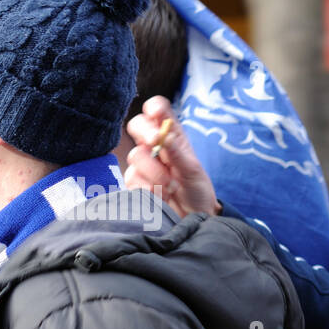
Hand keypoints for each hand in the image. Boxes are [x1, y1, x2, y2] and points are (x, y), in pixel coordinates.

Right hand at [124, 96, 218, 216]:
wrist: (192, 220)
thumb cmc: (196, 191)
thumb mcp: (193, 171)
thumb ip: (178, 153)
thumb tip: (164, 135)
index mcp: (172, 137)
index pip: (158, 112)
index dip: (154, 108)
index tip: (156, 113)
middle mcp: (154, 147)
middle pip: (137, 126)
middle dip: (146, 132)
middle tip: (155, 141)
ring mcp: (142, 166)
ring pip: (136, 156)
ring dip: (155, 172)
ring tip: (172, 187)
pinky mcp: (134, 184)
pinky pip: (132, 180)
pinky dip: (149, 189)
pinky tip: (161, 198)